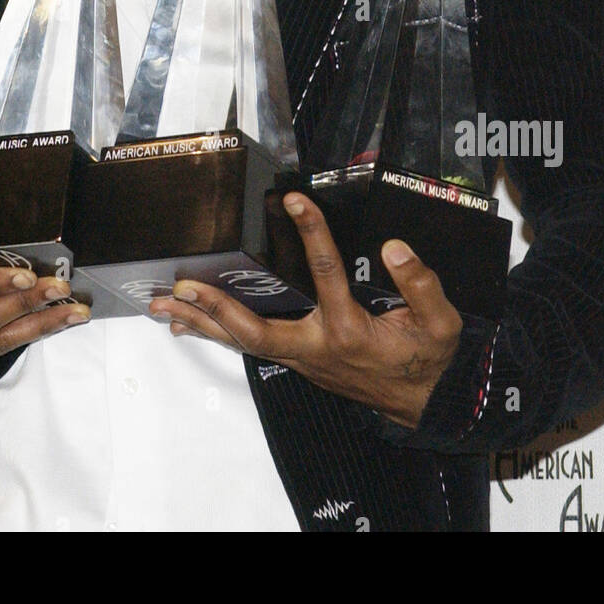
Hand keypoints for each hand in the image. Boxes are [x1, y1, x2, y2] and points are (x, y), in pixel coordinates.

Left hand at [149, 192, 461, 428]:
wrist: (424, 402)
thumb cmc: (427, 359)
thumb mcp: (440, 322)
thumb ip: (420, 283)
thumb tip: (395, 247)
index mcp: (350, 329)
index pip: (326, 274)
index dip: (312, 233)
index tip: (294, 201)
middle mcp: (317, 346)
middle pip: (256, 330)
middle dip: (217, 307)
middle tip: (183, 286)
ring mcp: (303, 356)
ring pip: (244, 341)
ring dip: (202, 322)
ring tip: (164, 304)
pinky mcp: (297, 358)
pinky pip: (249, 345)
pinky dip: (215, 333)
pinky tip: (186, 324)